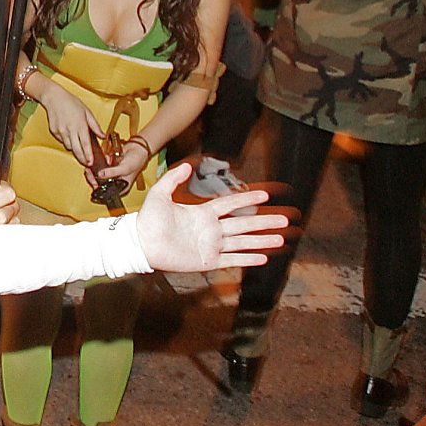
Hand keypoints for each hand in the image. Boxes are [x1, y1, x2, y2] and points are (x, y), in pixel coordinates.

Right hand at [36, 82, 101, 166]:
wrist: (54, 97)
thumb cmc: (71, 102)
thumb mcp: (87, 112)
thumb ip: (95, 126)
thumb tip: (102, 136)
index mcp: (80, 125)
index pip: (86, 144)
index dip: (88, 155)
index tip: (91, 162)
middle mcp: (70, 130)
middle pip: (76, 150)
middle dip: (82, 158)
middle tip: (86, 163)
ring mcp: (61, 131)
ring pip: (69, 146)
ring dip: (74, 148)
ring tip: (78, 144)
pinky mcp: (54, 131)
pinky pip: (62, 140)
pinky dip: (66, 140)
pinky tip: (68, 134)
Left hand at [90, 138, 150, 188]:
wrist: (138, 148)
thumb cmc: (137, 161)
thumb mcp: (125, 169)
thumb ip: (112, 173)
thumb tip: (100, 175)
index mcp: (121, 187)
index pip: (107, 193)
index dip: (98, 190)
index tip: (92, 183)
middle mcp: (116, 182)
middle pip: (100, 184)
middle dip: (93, 178)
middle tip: (88, 173)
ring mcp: (112, 174)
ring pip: (99, 175)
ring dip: (95, 170)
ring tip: (92, 167)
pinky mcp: (109, 166)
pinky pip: (100, 166)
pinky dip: (101, 162)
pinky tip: (106, 159)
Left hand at [134, 162, 287, 271]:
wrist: (141, 244)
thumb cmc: (148, 220)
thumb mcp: (159, 194)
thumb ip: (173, 179)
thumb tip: (188, 165)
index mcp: (202, 213)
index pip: (230, 204)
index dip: (247, 199)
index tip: (266, 195)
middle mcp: (210, 229)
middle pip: (243, 223)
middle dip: (264, 221)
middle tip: (285, 218)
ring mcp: (210, 245)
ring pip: (242, 242)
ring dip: (262, 240)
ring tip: (281, 238)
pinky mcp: (207, 261)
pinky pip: (231, 260)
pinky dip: (247, 258)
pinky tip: (263, 257)